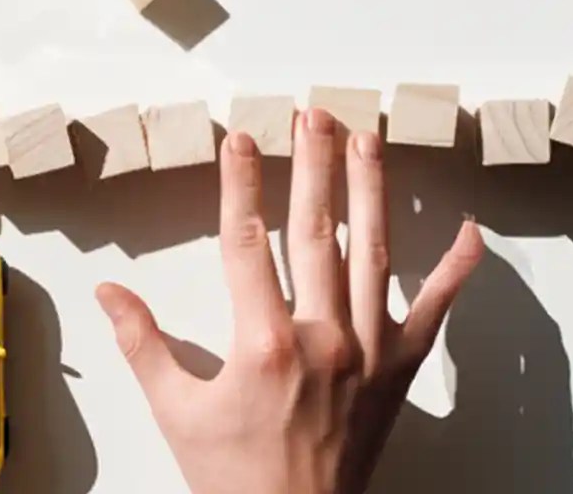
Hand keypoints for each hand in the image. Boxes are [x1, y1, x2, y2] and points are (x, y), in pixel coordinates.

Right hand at [97, 109, 482, 493]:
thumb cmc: (234, 476)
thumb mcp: (175, 410)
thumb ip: (142, 344)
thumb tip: (107, 293)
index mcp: (262, 344)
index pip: (247, 241)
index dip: (241, 183)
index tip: (240, 139)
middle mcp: (322, 338)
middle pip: (316, 232)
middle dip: (313, 166)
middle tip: (312, 115)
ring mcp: (368, 352)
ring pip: (372, 254)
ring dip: (369, 191)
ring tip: (366, 140)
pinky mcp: (400, 371)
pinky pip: (434, 312)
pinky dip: (453, 271)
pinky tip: (465, 229)